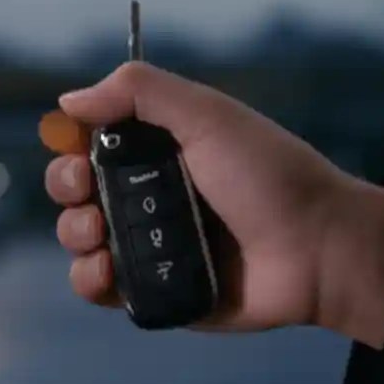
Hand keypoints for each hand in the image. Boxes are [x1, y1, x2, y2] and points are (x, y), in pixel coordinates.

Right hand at [40, 62, 383, 348]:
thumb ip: (139, 92)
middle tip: (86, 188)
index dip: (69, 143)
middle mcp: (147, 195)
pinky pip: (101, 289)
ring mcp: (148, 245)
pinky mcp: (153, 291)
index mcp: (158, 151)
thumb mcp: (208, 115)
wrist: (318, 251)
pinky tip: (106, 272)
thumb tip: (67, 101)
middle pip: (74, 190)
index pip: (89, 142)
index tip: (74, 146)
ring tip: (99, 234)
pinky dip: (90, 280)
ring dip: (73, 232)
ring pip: (79, 240)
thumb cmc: (269, 176)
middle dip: (65, 186)